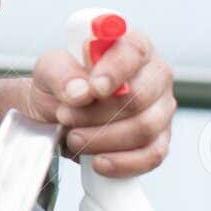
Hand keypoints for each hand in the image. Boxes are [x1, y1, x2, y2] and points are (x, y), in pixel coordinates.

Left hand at [25, 28, 175, 177]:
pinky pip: (151, 156)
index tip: (94, 89)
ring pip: (144, 128)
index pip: (134, 51)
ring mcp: (161, 110)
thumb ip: (61, 73)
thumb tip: (81, 91)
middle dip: (97, 113)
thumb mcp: (49, 70)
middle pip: (140, 96)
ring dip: (103, 138)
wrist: (57, 116)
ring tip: (73, 138)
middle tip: (66, 116)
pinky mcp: (159, 141)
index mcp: (133, 47)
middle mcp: (154, 76)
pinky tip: (98, 162)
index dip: (115, 70)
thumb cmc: (61, 85)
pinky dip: (122, 163)